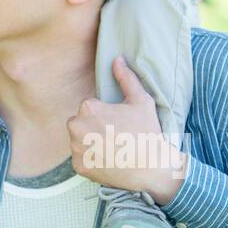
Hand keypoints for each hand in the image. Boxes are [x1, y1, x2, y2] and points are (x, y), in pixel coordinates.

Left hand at [66, 56, 185, 204]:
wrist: (151, 169)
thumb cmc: (147, 132)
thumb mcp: (141, 101)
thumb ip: (126, 78)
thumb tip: (116, 59)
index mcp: (88, 107)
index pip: (90, 107)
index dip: (106, 114)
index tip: (119, 123)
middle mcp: (75, 126)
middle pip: (81, 122)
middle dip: (94, 127)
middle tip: (116, 136)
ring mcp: (75, 148)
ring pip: (79, 140)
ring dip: (90, 143)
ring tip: (113, 149)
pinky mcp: (78, 166)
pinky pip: (81, 159)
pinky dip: (92, 160)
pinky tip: (109, 161)